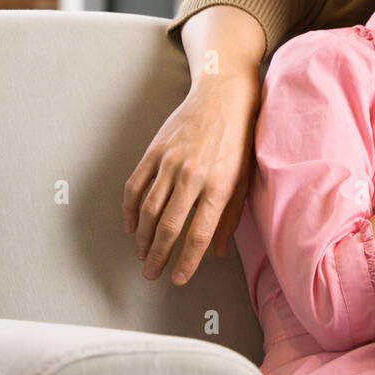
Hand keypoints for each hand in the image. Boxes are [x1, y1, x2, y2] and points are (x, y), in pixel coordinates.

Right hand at [122, 71, 260, 284]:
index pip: (198, 233)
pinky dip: (129, 210)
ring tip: (141, 254)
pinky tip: (130, 226)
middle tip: (151, 274)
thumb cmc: (240, 139)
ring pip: (148, 210)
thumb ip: (230, 217)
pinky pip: (135, 186)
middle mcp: (193, 176)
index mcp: (219, 185)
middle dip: (157, 256)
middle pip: (169, 227)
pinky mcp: (155, 151)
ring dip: (141, 237)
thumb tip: (216, 251)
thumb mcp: (245, 178)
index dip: (186, 261)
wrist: (223, 95)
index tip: (178, 279)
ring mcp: (170, 162)